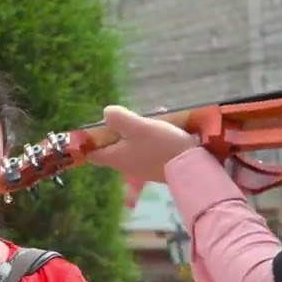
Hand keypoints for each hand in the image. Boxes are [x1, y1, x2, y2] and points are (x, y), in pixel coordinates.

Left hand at [84, 105, 200, 182]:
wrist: (190, 166)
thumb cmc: (161, 145)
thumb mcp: (137, 126)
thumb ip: (118, 118)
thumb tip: (106, 113)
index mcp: (115, 158)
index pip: (92, 154)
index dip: (91, 141)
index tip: (97, 127)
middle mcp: (125, 166)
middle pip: (114, 147)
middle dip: (120, 130)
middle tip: (132, 117)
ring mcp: (142, 168)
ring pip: (132, 146)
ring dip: (138, 132)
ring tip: (154, 117)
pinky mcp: (156, 167)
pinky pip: (147, 150)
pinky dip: (150, 138)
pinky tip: (164, 127)